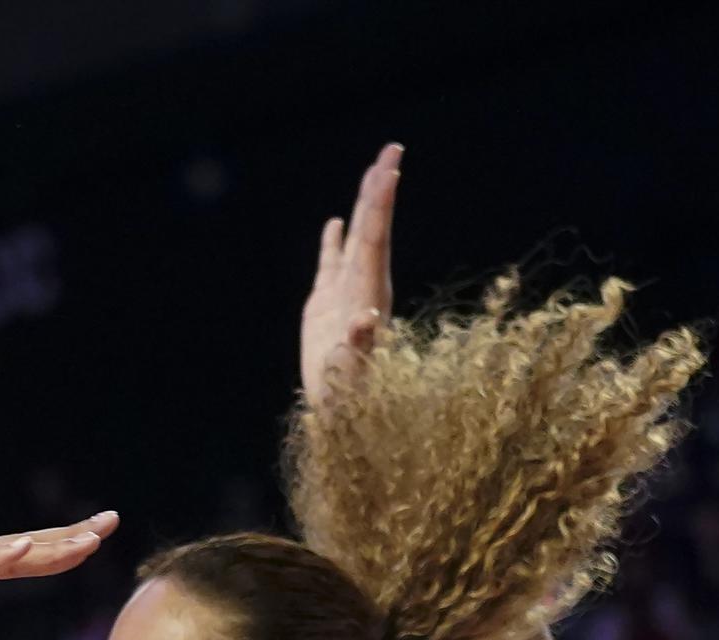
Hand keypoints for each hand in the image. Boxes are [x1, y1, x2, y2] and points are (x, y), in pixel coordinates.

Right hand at [300, 142, 400, 405]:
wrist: (339, 411)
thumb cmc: (348, 394)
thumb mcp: (354, 369)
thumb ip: (360, 343)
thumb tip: (363, 322)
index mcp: (370, 292)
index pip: (377, 237)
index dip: (381, 203)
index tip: (390, 168)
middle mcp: (364, 285)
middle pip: (374, 227)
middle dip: (381, 188)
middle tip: (392, 149)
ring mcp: (346, 292)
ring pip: (357, 237)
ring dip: (364, 205)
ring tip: (373, 172)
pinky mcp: (327, 304)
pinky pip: (331, 262)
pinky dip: (334, 240)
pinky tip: (334, 221)